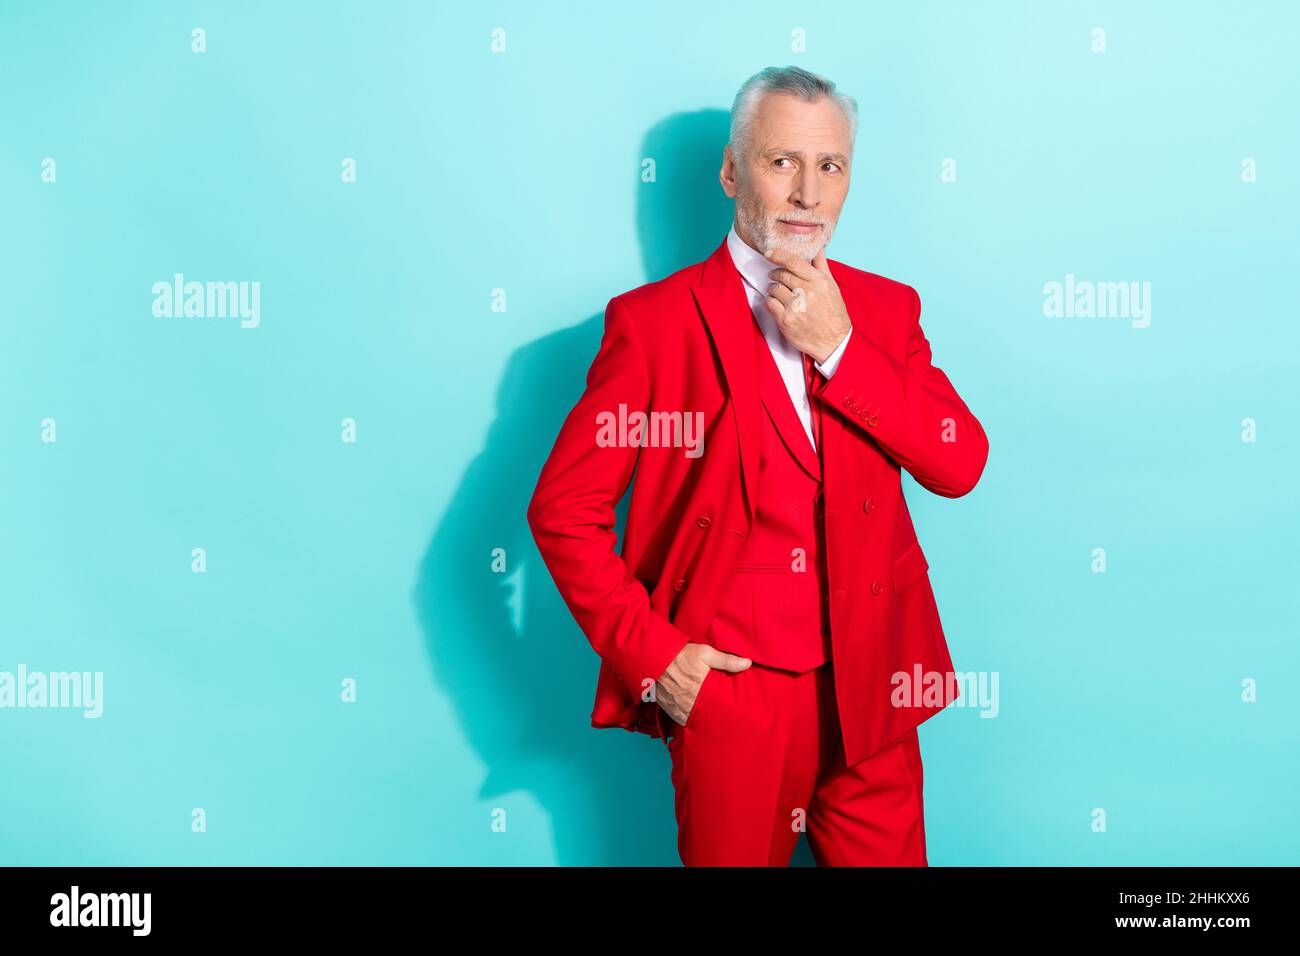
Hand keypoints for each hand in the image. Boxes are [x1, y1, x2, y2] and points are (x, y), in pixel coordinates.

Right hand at [655, 643, 751, 725]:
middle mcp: (690, 703)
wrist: (652, 658)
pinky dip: (688, 719)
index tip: (735, 711)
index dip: (727, 710)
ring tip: (710, 717)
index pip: (719, 707)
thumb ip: (726, 660)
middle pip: (707, 716)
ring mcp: (678, 708)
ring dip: (701, 719)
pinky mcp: (669, 710)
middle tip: (723, 716)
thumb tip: (747, 663)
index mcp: (702, 690)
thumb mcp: (704, 653)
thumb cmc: (679, 654)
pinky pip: (682, 720)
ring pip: (694, 720)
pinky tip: (694, 715)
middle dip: (715, 716)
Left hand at [764, 247, 851, 363]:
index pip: (794, 262)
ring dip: (773, 288)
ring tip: (778, 291)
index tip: (769, 252)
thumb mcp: (832, 286)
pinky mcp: (786, 321)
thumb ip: (821, 266)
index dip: (778, 255)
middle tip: (776, 276)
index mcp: (819, 282)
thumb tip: (817, 247)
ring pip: (774, 288)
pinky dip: (770, 301)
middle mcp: (807, 293)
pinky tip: (777, 303)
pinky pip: (769, 303)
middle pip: (782, 274)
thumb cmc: (833, 312)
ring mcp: (795, 307)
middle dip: (776, 273)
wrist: (833, 341)